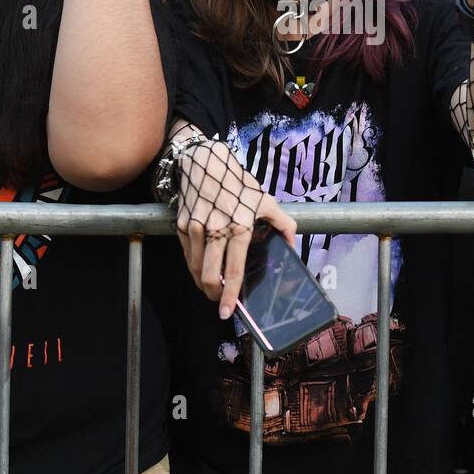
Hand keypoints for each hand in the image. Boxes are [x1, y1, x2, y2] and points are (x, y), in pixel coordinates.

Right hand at [174, 138, 297, 318]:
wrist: (206, 162)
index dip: (230, 295)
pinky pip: (187, 254)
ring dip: (203, 282)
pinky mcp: (182, 225)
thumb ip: (283, 224)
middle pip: (209, 275)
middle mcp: (216, 229)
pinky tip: (202, 267)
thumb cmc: (238, 183)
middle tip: (220, 302)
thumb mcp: (265, 200)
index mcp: (240, 227)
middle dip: (214, 295)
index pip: (233, 270)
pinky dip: (194, 265)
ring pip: (195, 269)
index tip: (228, 311)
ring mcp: (196, 228)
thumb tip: (291, 245)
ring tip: (211, 287)